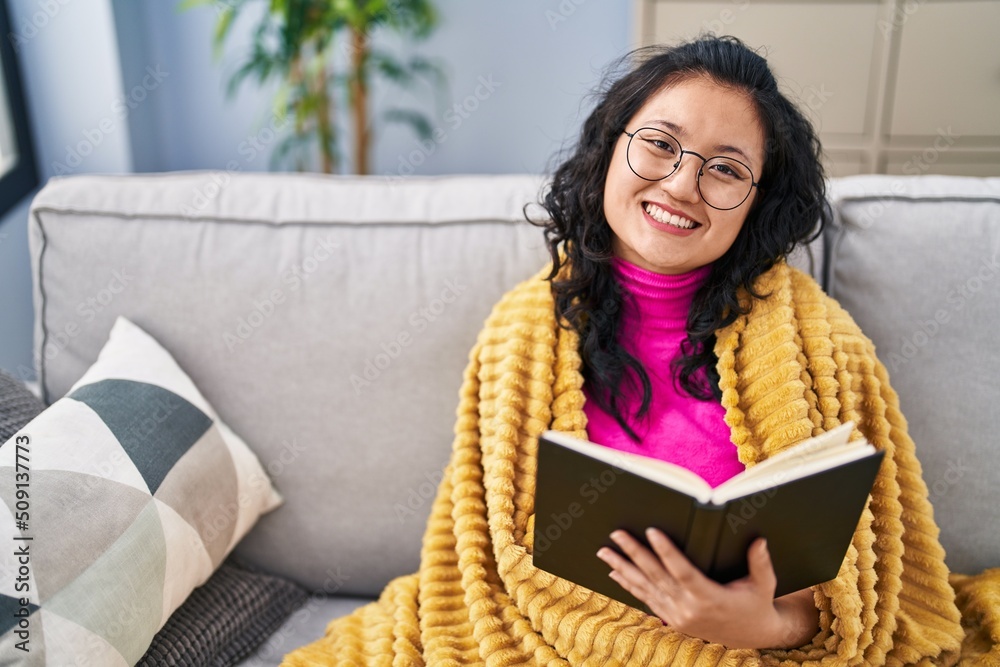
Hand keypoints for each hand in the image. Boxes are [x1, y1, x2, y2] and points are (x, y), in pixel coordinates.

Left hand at [596, 528, 817, 648]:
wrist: (752, 635)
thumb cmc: (757, 604)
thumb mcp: (763, 584)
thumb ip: (759, 562)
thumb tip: (759, 540)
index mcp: (710, 598)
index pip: (682, 571)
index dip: (666, 551)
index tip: (651, 531)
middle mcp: (689, 609)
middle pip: (656, 576)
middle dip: (634, 553)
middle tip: (617, 534)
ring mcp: (678, 616)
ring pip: (645, 588)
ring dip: (623, 569)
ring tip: (604, 552)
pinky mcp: (672, 620)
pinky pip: (647, 600)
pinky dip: (629, 586)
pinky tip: (615, 573)